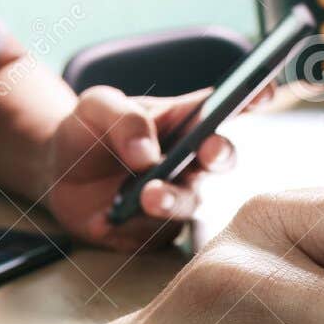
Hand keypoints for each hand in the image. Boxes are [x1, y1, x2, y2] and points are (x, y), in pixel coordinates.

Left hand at [43, 85, 251, 251]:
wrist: (57, 177)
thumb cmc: (87, 133)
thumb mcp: (96, 108)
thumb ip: (123, 118)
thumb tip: (147, 152)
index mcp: (183, 120)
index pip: (222, 106)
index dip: (250, 98)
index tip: (265, 90)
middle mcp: (190, 160)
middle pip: (220, 157)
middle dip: (220, 153)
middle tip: (208, 150)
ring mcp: (177, 196)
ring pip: (190, 200)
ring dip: (172, 196)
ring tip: (148, 194)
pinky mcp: (156, 230)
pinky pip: (156, 232)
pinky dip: (137, 224)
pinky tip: (113, 216)